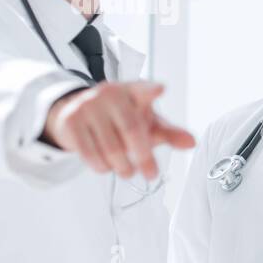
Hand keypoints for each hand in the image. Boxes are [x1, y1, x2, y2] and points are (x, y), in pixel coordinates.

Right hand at [43, 81, 194, 178]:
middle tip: (151, 174)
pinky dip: (102, 166)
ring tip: (128, 172)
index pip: (143, 89)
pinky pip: (89, 152)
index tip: (160, 90)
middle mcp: (109, 94)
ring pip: (110, 147)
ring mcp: (87, 106)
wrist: (78, 113)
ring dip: (122, 166)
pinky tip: (107, 167)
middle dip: (144, 157)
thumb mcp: (147, 122)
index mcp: (133, 91)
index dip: (151, 90)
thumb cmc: (121, 118)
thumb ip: (169, 133)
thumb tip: (192, 143)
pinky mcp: (70, 121)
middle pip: (132, 131)